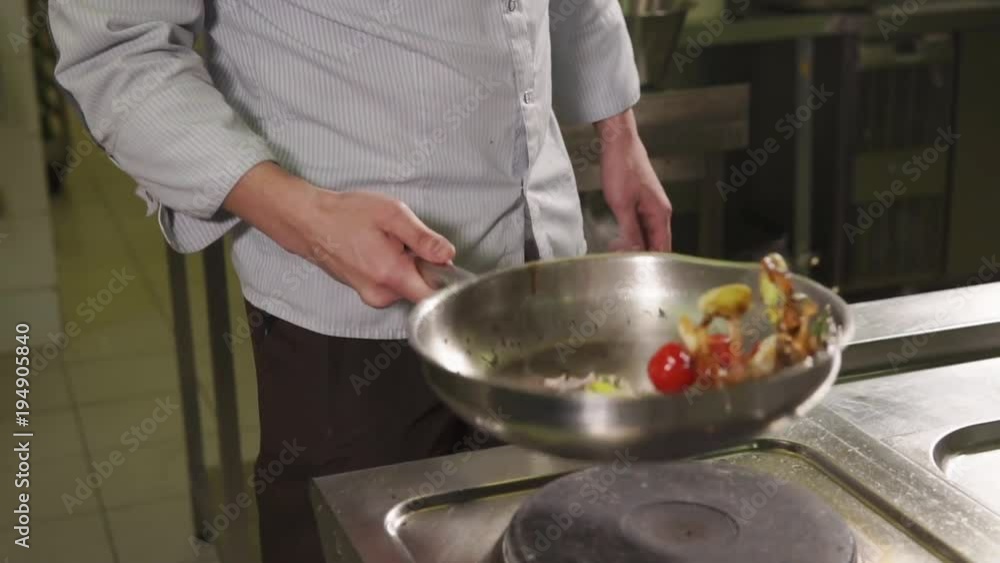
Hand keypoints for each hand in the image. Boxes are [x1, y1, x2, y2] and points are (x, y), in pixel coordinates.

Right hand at [223, 162, 454, 306]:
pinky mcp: (365, 292)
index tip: (441, 261)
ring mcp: (371, 295)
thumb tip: (448, 255)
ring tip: (389, 243)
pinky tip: (379, 250)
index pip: (433, 296)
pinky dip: (393, 269)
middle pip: (421, 290)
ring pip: (406, 287)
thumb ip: (423, 238)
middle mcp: (381, 293)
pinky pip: (391, 285)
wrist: (309, 221)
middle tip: (408, 242)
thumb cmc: (346, 214)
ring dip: (407, 267)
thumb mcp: (392, 214)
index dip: (444, 279)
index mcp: (391, 275)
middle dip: (423, 267)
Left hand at [596, 110, 671, 251]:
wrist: (619, 144)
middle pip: (657, 244)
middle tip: (620, 262)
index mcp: (661, 214)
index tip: (634, 271)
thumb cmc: (622, 168)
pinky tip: (619, 238)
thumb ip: (631, 231)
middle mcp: (661, 213)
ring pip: (648, 236)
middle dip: (640, 256)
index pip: (663, 249)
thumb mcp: (622, 205)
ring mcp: (652, 208)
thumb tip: (635, 253)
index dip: (650, 264)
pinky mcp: (643, 204)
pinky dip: (632, 235)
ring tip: (616, 251)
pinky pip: (641, 226)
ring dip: (634, 246)